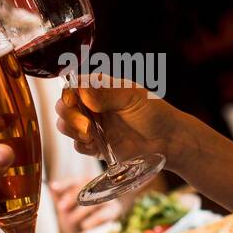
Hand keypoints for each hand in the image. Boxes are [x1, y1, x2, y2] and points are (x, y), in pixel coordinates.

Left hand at [49, 177, 121, 232]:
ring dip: (80, 212)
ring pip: (94, 200)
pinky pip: (104, 213)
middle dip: (72, 197)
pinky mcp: (115, 210)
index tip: (54, 188)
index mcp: (86, 182)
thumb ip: (59, 196)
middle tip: (62, 207)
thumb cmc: (78, 216)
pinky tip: (85, 226)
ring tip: (72, 220)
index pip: (75, 180)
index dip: (64, 184)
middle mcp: (99, 186)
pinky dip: (93, 220)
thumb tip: (51, 185)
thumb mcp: (66, 207)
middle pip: (86, 187)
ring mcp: (108, 198)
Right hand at [54, 77, 183, 168]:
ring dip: (71, 129)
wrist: (168, 141)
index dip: (68, 93)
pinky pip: (78, 146)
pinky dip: (81, 145)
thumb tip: (81, 92)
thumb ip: (106, 93)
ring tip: (89, 133)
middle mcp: (92, 106)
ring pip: (66, 126)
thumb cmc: (154, 112)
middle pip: (64, 106)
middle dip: (67, 114)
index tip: (72, 101)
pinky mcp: (96, 147)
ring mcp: (93, 126)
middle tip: (85, 123)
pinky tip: (94, 144)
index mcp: (99, 88)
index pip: (73, 85)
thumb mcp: (132, 96)